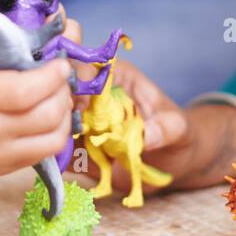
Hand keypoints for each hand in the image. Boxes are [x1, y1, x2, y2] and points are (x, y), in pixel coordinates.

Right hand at [0, 25, 74, 192]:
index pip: (30, 89)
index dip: (54, 75)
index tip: (60, 63)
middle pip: (49, 114)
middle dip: (64, 93)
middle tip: (62, 79)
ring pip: (52, 140)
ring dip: (64, 118)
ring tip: (58, 101)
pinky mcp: (1, 170)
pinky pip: (40, 157)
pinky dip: (53, 138)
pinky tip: (47, 122)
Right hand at [57, 32, 192, 192]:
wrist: (176, 162)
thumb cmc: (179, 134)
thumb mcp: (178, 128)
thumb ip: (165, 128)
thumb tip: (147, 136)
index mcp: (116, 77)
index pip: (88, 70)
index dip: (79, 85)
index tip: (78, 107)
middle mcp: (94, 96)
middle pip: (64, 94)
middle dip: (61, 111)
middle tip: (70, 133)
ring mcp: (84, 122)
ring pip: (57, 122)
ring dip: (56, 136)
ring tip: (63, 152)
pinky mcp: (80, 147)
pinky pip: (62, 149)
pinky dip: (59, 157)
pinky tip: (62, 165)